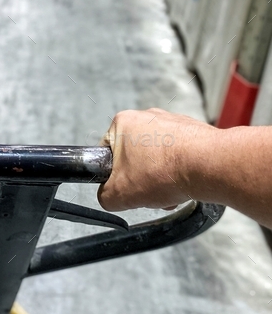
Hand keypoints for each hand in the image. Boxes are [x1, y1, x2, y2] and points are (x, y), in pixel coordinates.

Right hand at [97, 108, 215, 211]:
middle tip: (149, 192)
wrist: (209, 166)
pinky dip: (180, 171)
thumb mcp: (119, 194)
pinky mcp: (193, 132)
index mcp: (123, 122)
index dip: (114, 176)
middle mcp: (147, 116)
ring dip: (161, 178)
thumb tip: (109, 197)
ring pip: (158, 159)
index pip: (107, 153)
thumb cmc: (166, 170)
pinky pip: (179, 156)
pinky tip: (185, 182)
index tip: (125, 187)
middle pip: (135, 157)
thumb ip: (105, 196)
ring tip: (170, 190)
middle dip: (141, 179)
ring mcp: (172, 122)